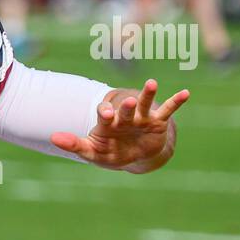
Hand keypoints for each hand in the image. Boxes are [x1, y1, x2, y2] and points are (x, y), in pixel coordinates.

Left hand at [51, 79, 187, 173]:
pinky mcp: (157, 121)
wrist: (133, 156)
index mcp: (107, 122)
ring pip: (144, 103)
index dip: (105, 113)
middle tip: (126, 102)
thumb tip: (53, 137)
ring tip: (152, 83)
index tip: (106, 115)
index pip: (104, 114)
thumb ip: (74, 145)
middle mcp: (124, 116)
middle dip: (125, 106)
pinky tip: (186, 93)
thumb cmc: (110, 152)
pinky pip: (167, 110)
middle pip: (124, 108)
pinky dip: (176, 102)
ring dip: (148, 94)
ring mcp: (141, 117)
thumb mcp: (92, 152)